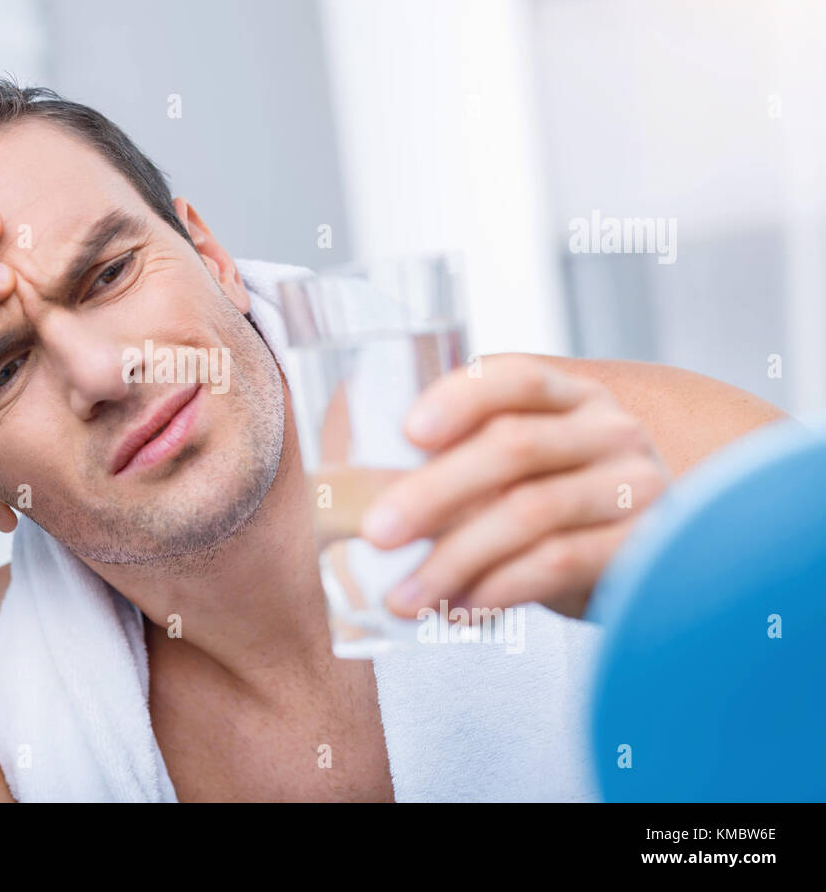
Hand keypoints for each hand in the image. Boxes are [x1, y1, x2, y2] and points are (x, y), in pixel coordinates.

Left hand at [359, 354, 669, 618]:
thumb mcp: (503, 476)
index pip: (515, 377)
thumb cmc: (547, 510)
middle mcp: (607, 430)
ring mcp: (633, 485)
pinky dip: (499, 589)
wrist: (644, 567)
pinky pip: (560, 562)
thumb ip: (444, 465)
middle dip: (433, 491)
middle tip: (375, 532)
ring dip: (454, 559)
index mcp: (565, 397)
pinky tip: (458, 610)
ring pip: (531, 511)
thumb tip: (344, 494)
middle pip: (514, 446)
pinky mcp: (643, 547)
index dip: (460, 399)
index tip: (408, 434)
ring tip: (402, 596)